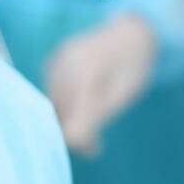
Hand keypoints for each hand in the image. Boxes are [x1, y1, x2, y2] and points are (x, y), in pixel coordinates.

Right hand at [46, 14, 158, 156]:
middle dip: (76, 132)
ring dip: (70, 121)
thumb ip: (95, 116)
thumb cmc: (132, 67)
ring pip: (54, 105)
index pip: (72, 117)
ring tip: (93, 125)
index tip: (95, 150)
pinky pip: (53, 94)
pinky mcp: (51, 63)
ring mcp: (55, 61)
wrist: (130, 33)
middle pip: (59, 112)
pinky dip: (66, 106)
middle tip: (95, 146)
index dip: (80, 139)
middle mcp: (63, 63)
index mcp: (85, 71)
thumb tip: (71, 142)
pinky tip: (83, 106)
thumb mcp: (122, 95)